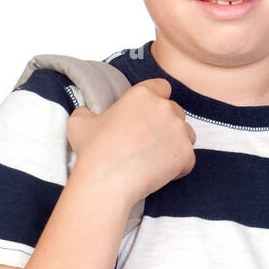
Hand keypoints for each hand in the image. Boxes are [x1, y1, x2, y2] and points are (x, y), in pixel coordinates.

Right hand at [67, 78, 195, 207]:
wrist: (107, 181)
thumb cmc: (94, 151)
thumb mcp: (79, 122)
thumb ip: (87, 111)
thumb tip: (88, 113)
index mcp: (142, 94)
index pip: (162, 87)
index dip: (156, 100)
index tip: (148, 115)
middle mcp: (164, 108)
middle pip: (176, 111)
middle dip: (166, 124)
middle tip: (148, 142)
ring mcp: (179, 131)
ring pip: (186, 134)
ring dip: (175, 144)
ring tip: (155, 159)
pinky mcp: (186, 154)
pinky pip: (188, 159)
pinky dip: (178, 167)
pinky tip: (159, 173)